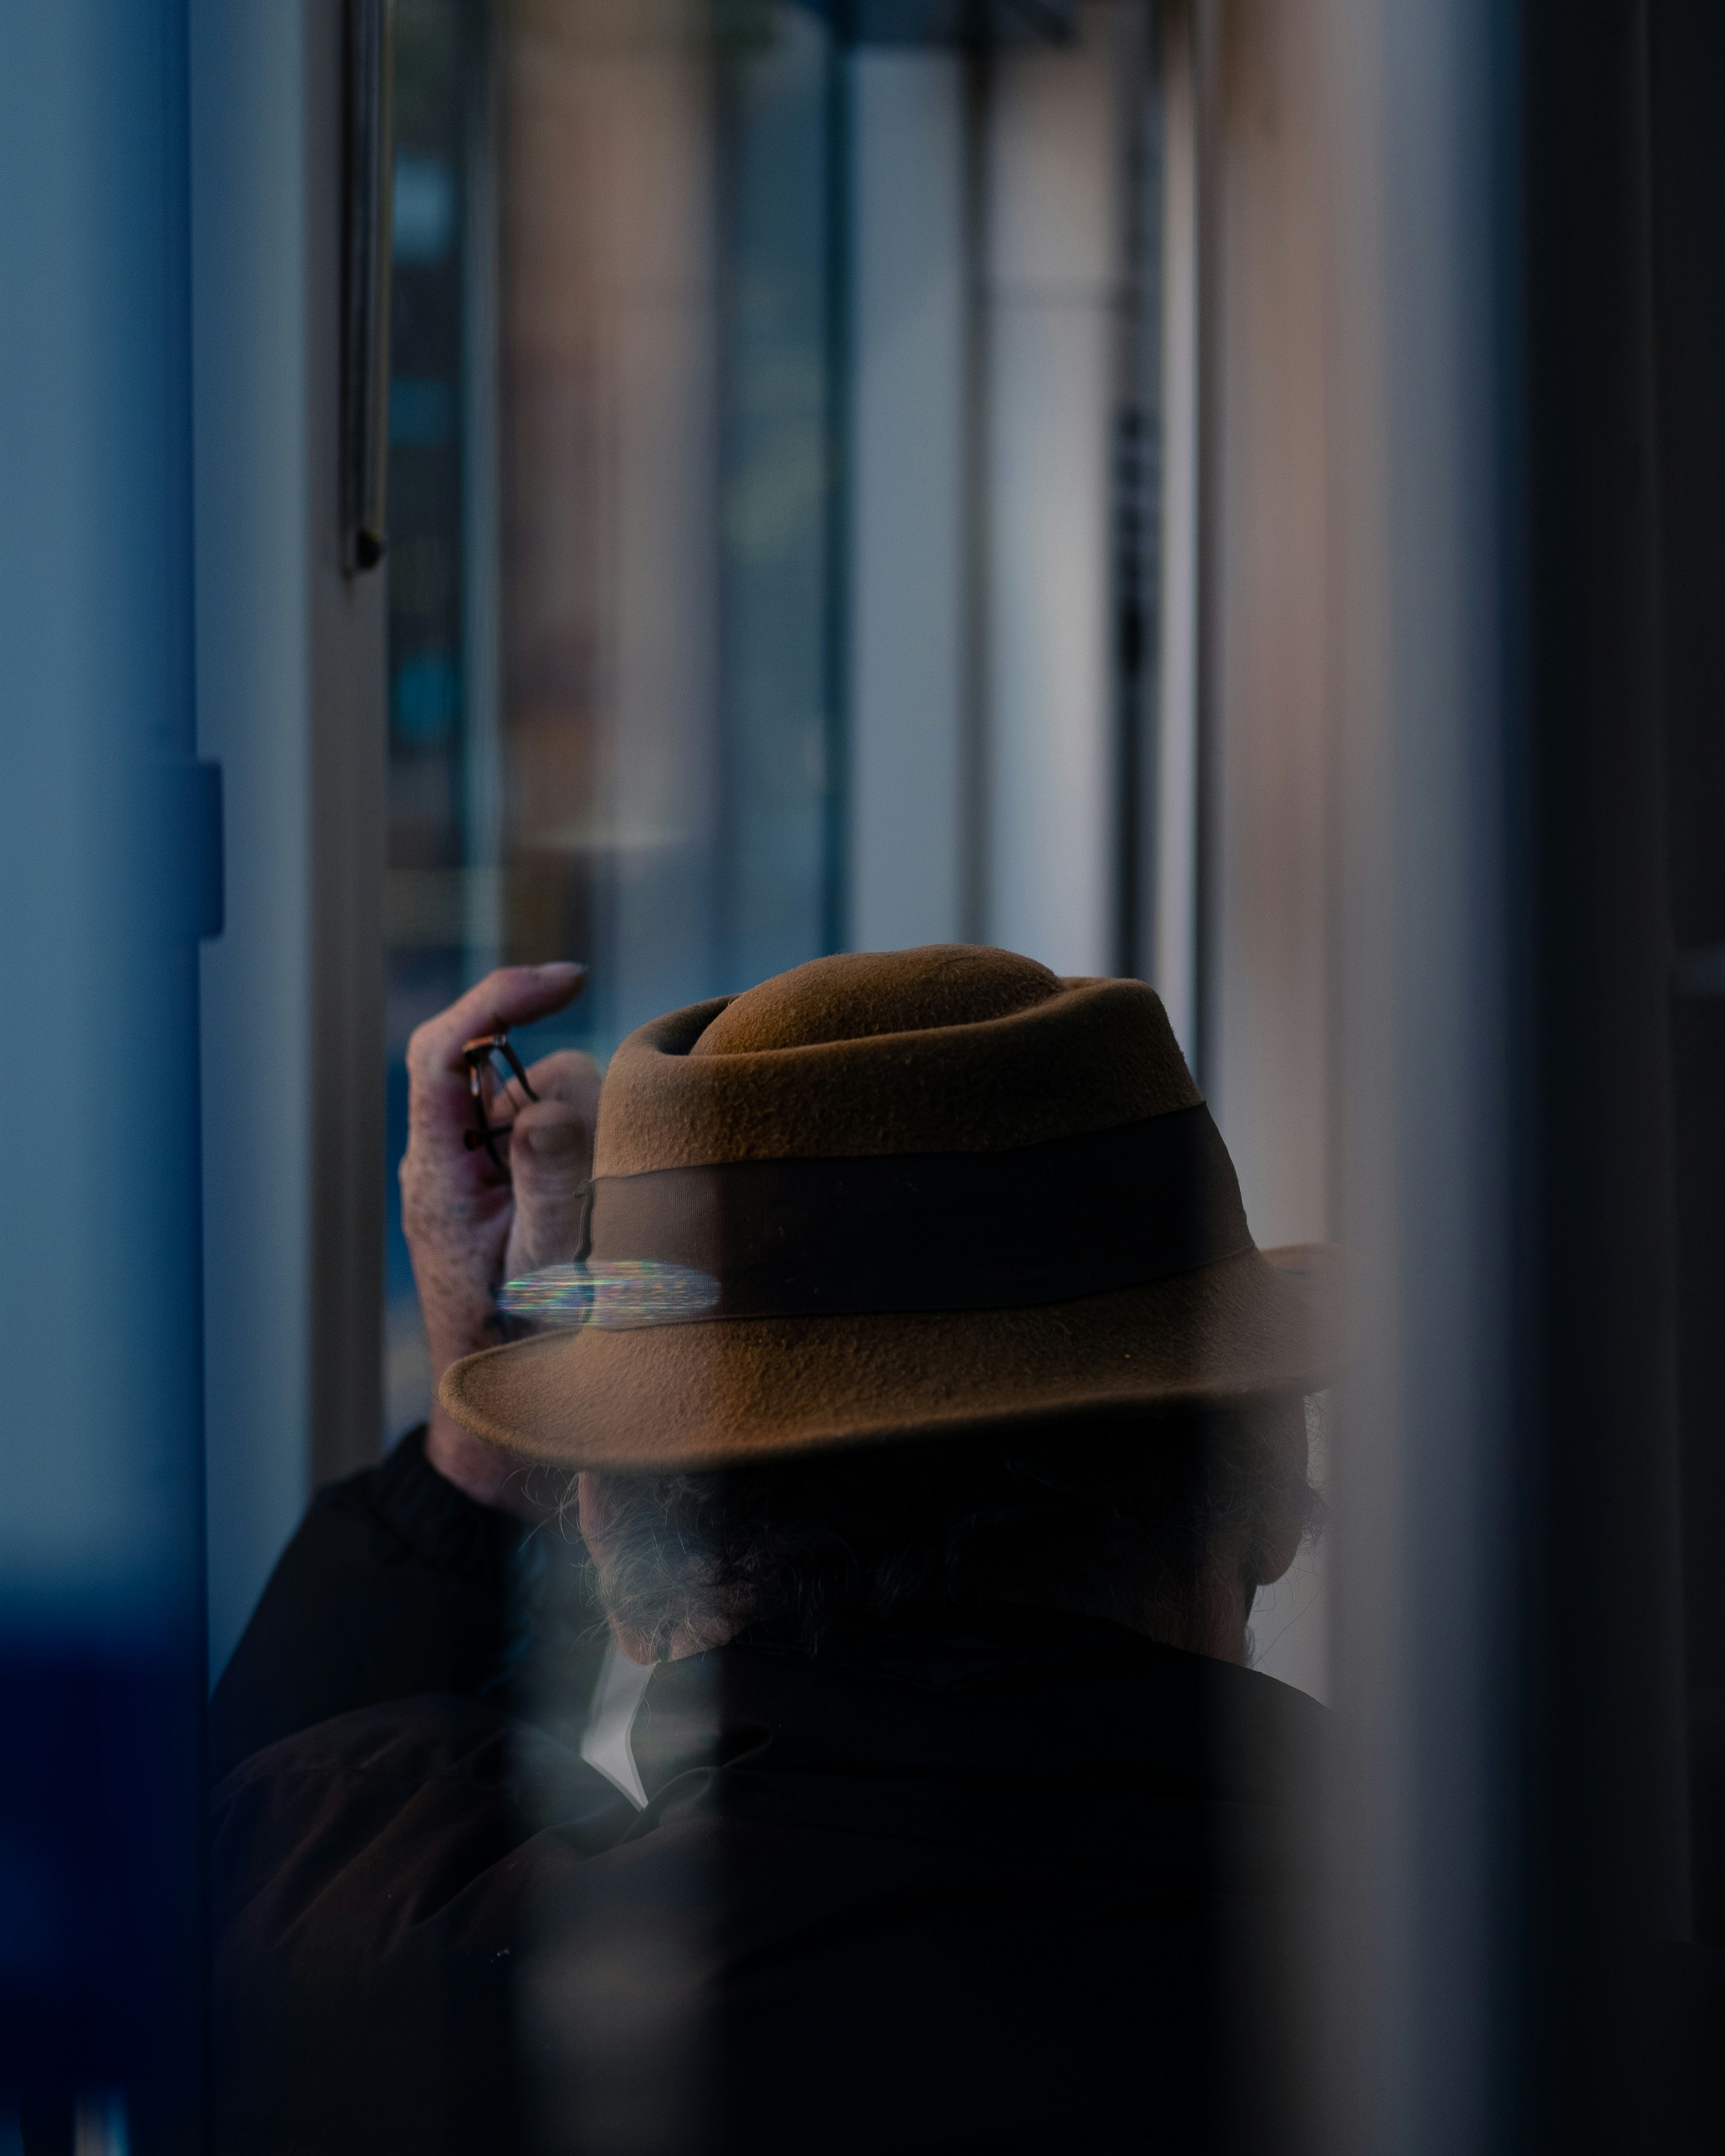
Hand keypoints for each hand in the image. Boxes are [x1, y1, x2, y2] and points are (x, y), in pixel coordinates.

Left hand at [400, 962, 600, 1509]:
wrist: (508, 1407)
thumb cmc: (522, 1347)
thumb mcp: (545, 1269)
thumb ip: (548, 1184)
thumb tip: (543, 1103)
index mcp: (438, 1174)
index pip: (442, 1051)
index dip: (496, 999)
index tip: (568, 981)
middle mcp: (448, 1159)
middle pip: (501, 1066)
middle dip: (563, 1090)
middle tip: (600, 1165)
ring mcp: (477, 1169)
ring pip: (540, 1096)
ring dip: (583, 1134)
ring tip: (596, 1214)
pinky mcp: (505, 1181)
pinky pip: (550, 1130)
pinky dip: (585, 1150)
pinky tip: (594, 1209)